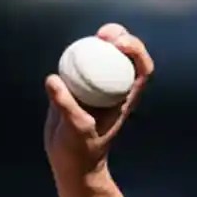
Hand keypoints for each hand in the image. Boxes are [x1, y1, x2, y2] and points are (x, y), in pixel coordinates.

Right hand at [43, 23, 154, 178]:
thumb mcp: (76, 129)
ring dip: (103, 41)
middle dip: (122, 38)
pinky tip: (73, 49)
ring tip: (97, 34)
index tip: (120, 45)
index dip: (137, 52)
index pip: (142, 69)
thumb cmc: (80, 149)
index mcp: (125, 97)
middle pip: (125, 57)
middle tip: (106, 34)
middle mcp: (115, 89)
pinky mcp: (80, 87)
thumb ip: (66, 106)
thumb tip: (54, 79)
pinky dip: (81, 53)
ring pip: (105, 57)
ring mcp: (99, 87)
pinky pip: (83, 65)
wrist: (71, 161)